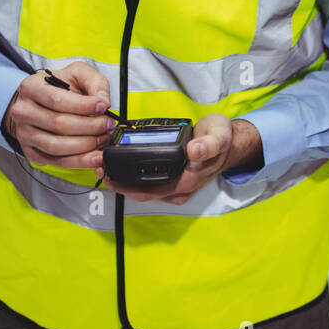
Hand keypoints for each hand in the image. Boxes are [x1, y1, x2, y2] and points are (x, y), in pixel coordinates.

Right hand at [1, 62, 114, 171]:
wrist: (40, 101)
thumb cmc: (59, 86)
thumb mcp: (77, 73)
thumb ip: (94, 82)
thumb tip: (103, 102)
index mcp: (31, 88)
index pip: (57, 100)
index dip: (84, 106)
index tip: (103, 107)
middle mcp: (23, 112)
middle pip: (59, 124)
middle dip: (90, 127)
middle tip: (107, 125)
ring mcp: (25, 134)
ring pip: (57, 147)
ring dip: (85, 146)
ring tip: (102, 139)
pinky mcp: (32, 152)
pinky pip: (57, 162)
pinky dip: (79, 161)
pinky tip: (94, 156)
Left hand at [100, 114, 260, 203]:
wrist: (230, 144)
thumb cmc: (222, 139)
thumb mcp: (219, 135)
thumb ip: (209, 143)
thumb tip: (195, 151)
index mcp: (187, 180)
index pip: (148, 190)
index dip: (123, 184)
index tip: (106, 169)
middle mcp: (180, 189)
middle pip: (141, 194)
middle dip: (116, 183)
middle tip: (97, 166)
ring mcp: (176, 188)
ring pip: (144, 191)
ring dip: (122, 181)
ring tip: (104, 165)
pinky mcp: (173, 181)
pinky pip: (149, 185)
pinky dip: (132, 178)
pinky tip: (122, 167)